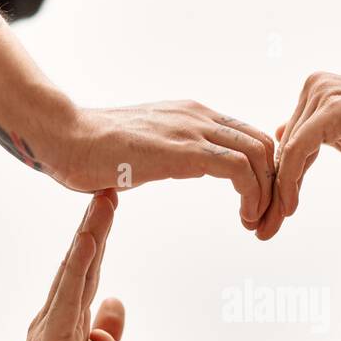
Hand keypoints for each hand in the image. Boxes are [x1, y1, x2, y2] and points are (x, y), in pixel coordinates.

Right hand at [0, 191, 120, 340]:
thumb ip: (106, 336)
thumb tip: (116, 302)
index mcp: (70, 330)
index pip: (89, 276)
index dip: (101, 242)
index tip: (114, 206)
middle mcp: (56, 324)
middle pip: (80, 266)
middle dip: (96, 225)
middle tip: (112, 184)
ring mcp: (52, 335)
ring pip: (73, 275)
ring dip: (90, 235)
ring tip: (105, 199)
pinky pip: (69, 303)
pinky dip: (79, 270)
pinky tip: (91, 243)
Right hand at [60, 102, 275, 230]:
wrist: (65, 138)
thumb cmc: (94, 151)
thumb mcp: (148, 149)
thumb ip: (172, 154)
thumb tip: (182, 169)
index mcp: (192, 115)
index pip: (250, 137)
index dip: (265, 172)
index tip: (260, 205)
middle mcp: (199, 116)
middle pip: (263, 144)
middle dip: (275, 185)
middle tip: (268, 220)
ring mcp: (192, 129)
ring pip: (259, 154)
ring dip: (268, 194)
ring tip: (258, 224)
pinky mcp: (184, 150)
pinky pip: (239, 168)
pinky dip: (253, 194)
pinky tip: (245, 217)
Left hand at [258, 74, 340, 239]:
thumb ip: (316, 139)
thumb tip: (282, 136)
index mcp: (317, 93)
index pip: (287, 143)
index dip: (276, 183)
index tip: (268, 218)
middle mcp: (315, 87)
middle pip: (282, 149)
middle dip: (272, 193)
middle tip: (263, 231)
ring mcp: (323, 94)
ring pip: (286, 152)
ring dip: (277, 193)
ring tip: (272, 226)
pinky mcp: (334, 108)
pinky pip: (299, 149)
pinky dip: (291, 180)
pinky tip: (290, 207)